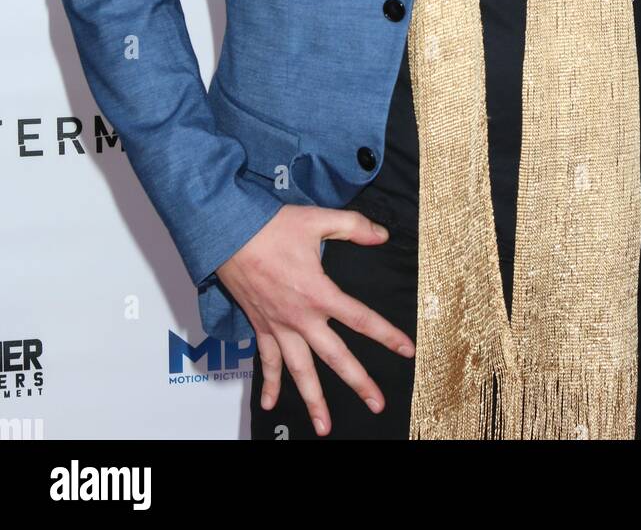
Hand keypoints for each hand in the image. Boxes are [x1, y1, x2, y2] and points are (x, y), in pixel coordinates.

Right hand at [215, 205, 415, 436]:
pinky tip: (268, 405)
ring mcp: (279, 326)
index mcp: (319, 293)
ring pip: (300, 370)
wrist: (228, 234)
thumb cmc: (272, 226)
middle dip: (358, 381)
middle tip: (377, 404)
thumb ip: (353, 227)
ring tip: (325, 427)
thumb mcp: (318, 220)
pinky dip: (268, 383)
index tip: (406, 350)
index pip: (361, 319)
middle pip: (335, 357)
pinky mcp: (261, 326)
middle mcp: (301, 317)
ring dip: (313, 400)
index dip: (386, 335)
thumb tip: (382, 235)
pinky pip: (266, 361)